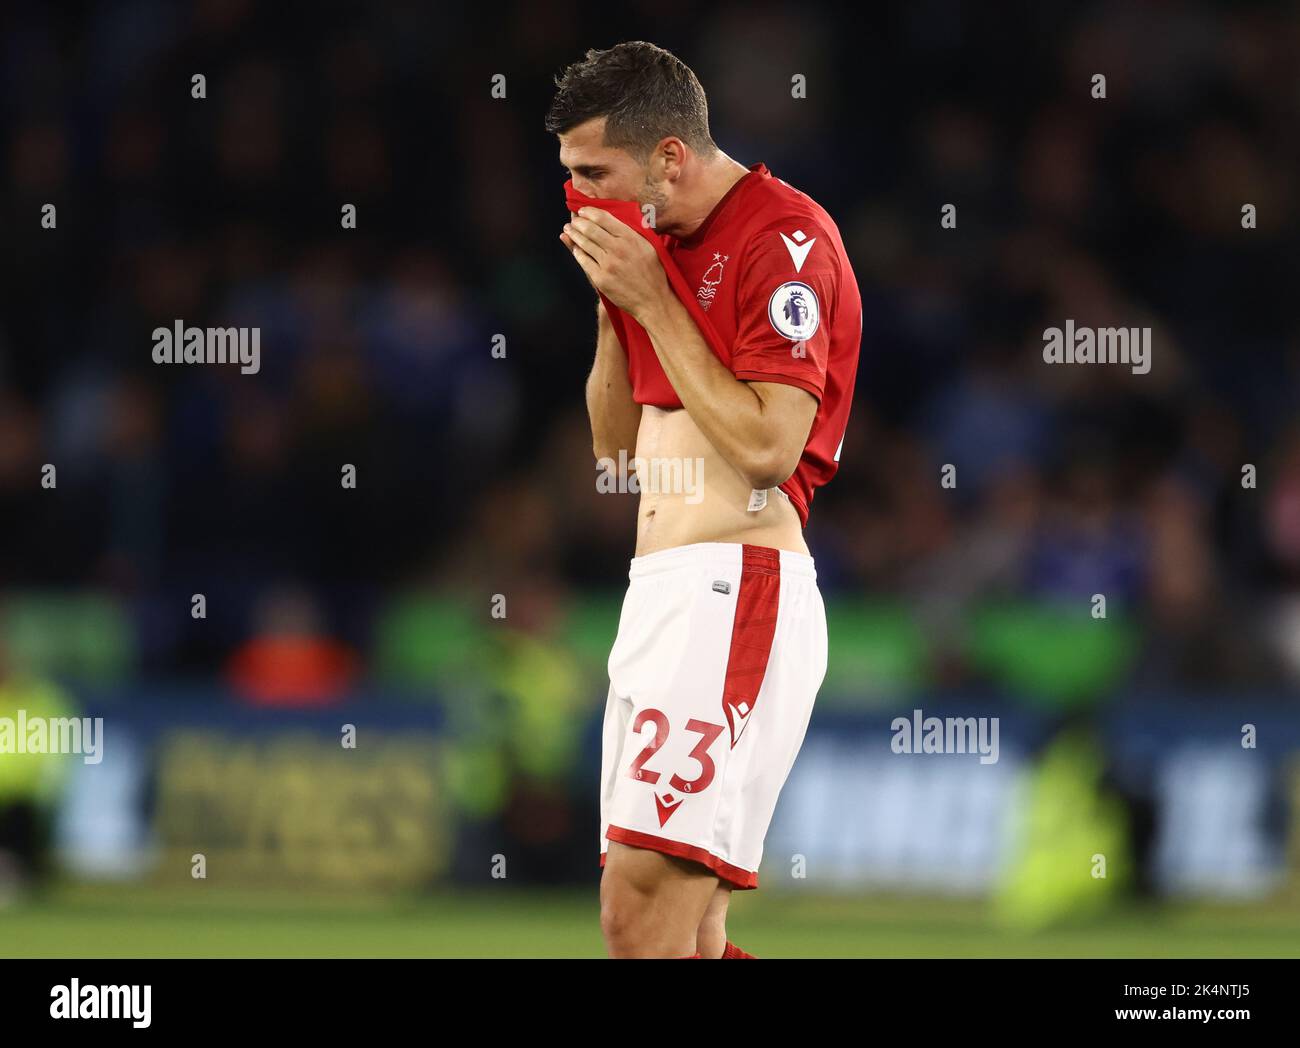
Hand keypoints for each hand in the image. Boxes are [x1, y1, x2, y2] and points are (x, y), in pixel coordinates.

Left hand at [560, 207, 666, 321]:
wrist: (653, 300)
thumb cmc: (653, 274)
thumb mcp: (649, 246)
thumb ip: (633, 232)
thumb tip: (617, 219)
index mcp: (630, 238)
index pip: (603, 218)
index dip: (589, 212)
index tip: (583, 210)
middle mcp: (618, 249)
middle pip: (590, 229)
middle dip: (578, 223)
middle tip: (573, 220)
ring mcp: (608, 264)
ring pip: (584, 244)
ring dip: (573, 235)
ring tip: (569, 230)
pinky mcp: (601, 278)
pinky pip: (583, 261)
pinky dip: (577, 252)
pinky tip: (575, 248)